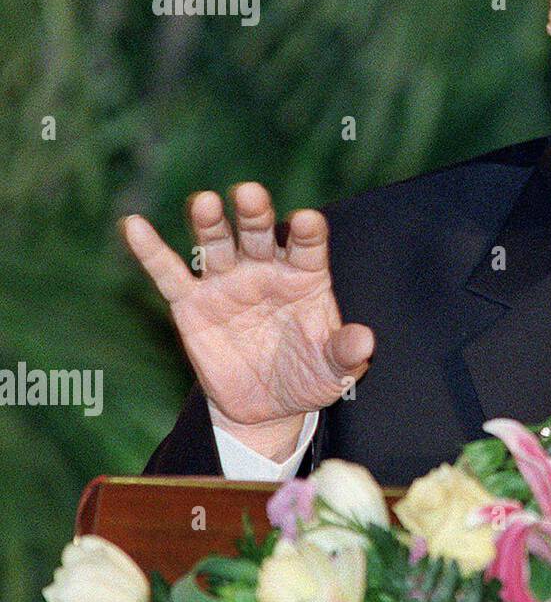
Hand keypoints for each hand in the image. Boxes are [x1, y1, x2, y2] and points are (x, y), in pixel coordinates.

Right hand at [120, 183, 372, 459]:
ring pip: (217, 244)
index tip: (307, 220)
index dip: (308, 231)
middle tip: (250, 194)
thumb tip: (365, 339)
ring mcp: (227, 283)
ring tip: (204, 202)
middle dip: (255, 214)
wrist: (268, 407)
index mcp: (306, 276)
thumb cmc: (309, 376)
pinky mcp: (192, 305)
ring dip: (210, 222)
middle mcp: (266, 269)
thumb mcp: (335, 371)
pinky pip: (169, 274)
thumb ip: (347, 352)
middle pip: (261, 233)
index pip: (309, 245)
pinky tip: (134, 225)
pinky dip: (150, 250)